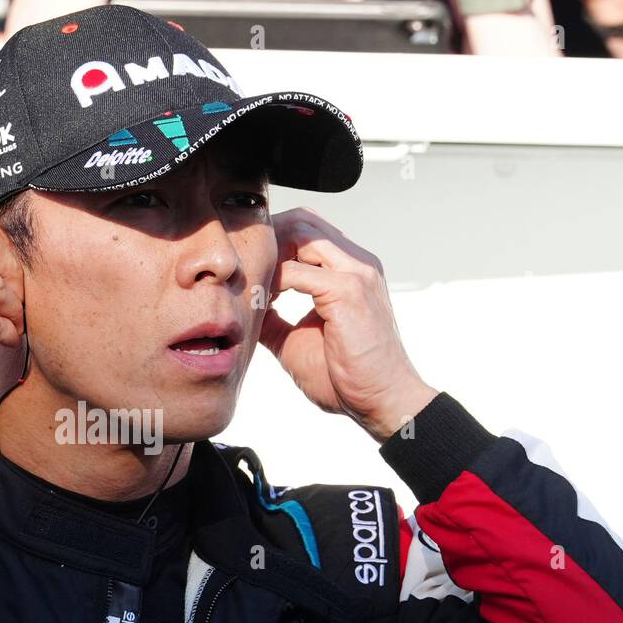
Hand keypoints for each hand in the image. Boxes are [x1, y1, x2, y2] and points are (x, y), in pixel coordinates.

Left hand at [258, 208, 437, 442]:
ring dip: (269, 255)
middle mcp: (357, 263)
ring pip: (301, 234)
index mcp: (349, 270)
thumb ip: (273, 318)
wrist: (381, 401)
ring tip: (250, 284)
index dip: (270, 243)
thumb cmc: (345, 376)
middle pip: (303, 221)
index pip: (306, 229)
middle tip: (241, 270)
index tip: (244, 270)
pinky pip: (297, 271)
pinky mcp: (349, 291)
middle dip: (266, 238)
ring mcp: (356, 273)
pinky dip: (272, 281)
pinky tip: (261, 301)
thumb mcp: (296, 339)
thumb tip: (244, 309)